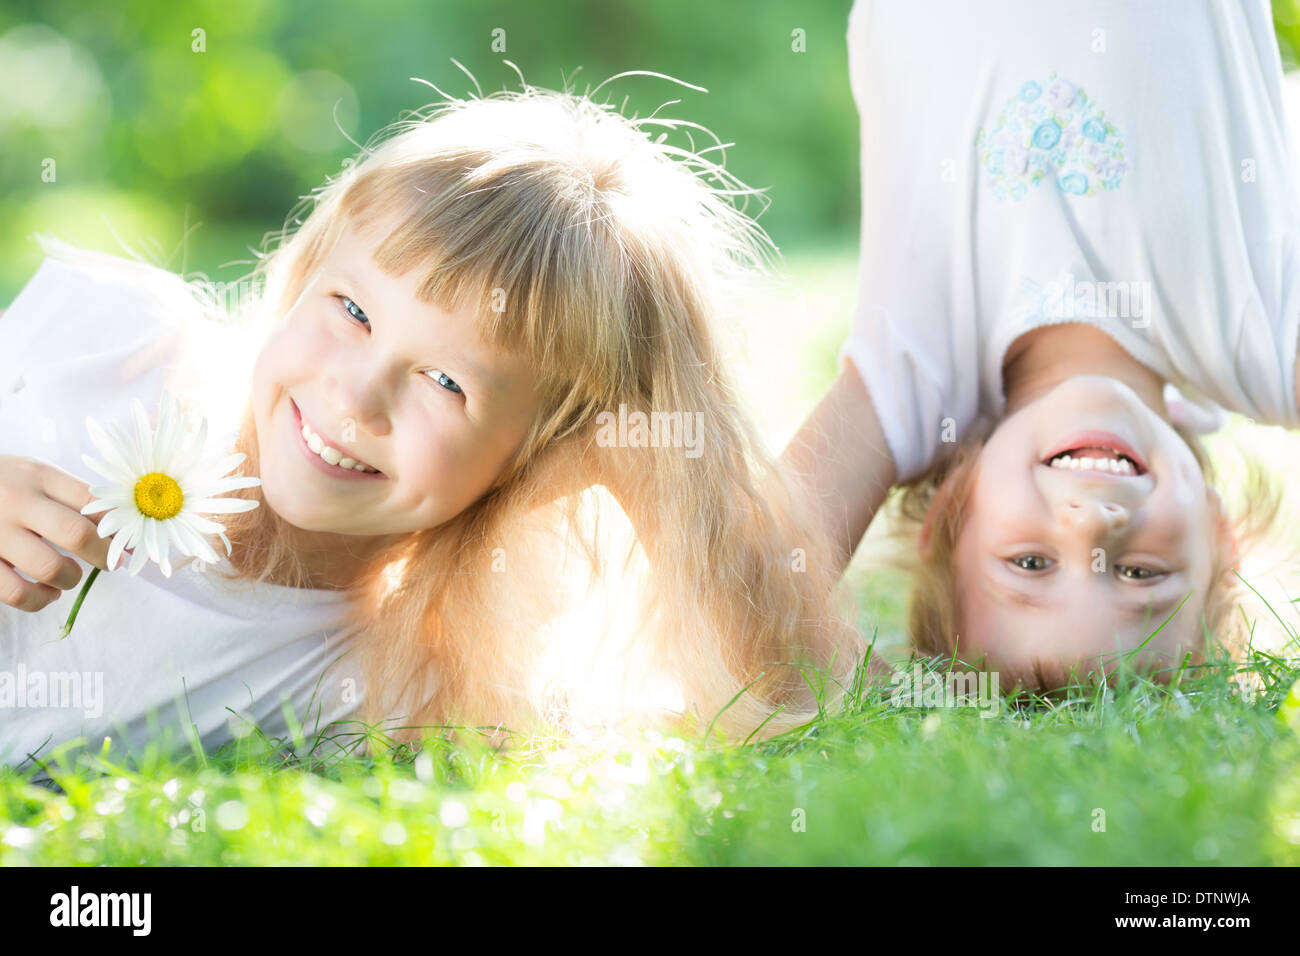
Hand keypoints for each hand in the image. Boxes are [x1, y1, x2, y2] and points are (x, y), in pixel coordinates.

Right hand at [0, 455, 129, 612]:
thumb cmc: (1, 484)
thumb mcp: (33, 475)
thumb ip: (71, 496)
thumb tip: (124, 530)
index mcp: (36, 474)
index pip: (92, 500)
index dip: (120, 527)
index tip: (130, 544)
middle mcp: (15, 500)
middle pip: (77, 534)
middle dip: (104, 555)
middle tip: (110, 563)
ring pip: (49, 568)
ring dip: (71, 579)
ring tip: (70, 576)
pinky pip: (16, 592)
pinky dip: (40, 600)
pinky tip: (47, 593)